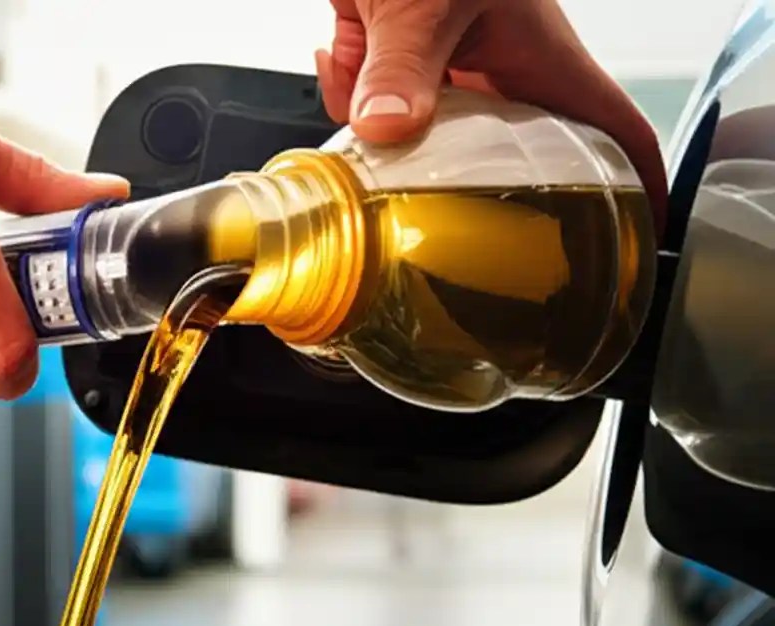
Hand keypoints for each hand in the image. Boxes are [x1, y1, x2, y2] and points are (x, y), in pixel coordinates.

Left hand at [315, 0, 667, 233]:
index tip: (632, 246)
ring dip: (384, 123)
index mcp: (542, 57)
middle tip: (449, 217)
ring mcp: (448, 62)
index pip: (617, 135)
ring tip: (370, 88)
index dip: (637, 193)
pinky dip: (348, 82)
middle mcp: (500, 67)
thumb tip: (387, 133)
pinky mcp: (398, 54)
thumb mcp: (419, 2)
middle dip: (469, 180)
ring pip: (424, 135)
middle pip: (506, 154)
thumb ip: (400, 68)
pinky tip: (343, 41)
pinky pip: (374, 100)